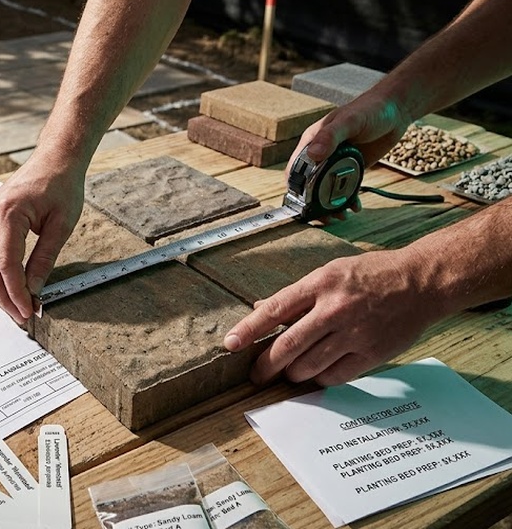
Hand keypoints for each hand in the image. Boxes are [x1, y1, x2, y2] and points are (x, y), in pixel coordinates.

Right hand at [0, 156, 85, 321]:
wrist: (56, 158)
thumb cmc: (62, 186)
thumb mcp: (62, 225)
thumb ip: (45, 259)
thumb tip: (34, 289)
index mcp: (9, 213)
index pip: (6, 264)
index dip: (16, 291)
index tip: (28, 310)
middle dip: (2, 295)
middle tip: (19, 315)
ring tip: (9, 305)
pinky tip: (1, 285)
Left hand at [222, 249, 440, 385]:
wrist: (421, 282)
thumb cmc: (371, 274)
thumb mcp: (330, 272)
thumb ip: (296, 294)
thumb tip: (260, 308)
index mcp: (320, 284)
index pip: (274, 310)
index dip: (248, 330)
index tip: (231, 344)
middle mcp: (335, 309)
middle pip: (288, 345)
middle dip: (266, 365)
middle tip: (257, 375)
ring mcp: (355, 333)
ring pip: (309, 366)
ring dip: (293, 374)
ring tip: (290, 372)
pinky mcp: (372, 353)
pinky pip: (335, 376)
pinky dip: (320, 378)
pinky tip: (317, 373)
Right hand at [283, 91, 414, 222]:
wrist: (395, 110)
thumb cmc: (369, 109)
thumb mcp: (349, 121)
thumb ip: (330, 137)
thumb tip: (312, 155)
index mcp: (312, 142)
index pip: (295, 169)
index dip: (296, 188)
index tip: (303, 204)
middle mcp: (320, 154)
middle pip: (309, 184)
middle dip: (314, 203)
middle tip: (324, 217)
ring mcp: (335, 162)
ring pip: (326, 189)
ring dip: (331, 205)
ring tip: (341, 216)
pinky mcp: (350, 168)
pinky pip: (344, 188)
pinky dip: (348, 200)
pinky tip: (355, 207)